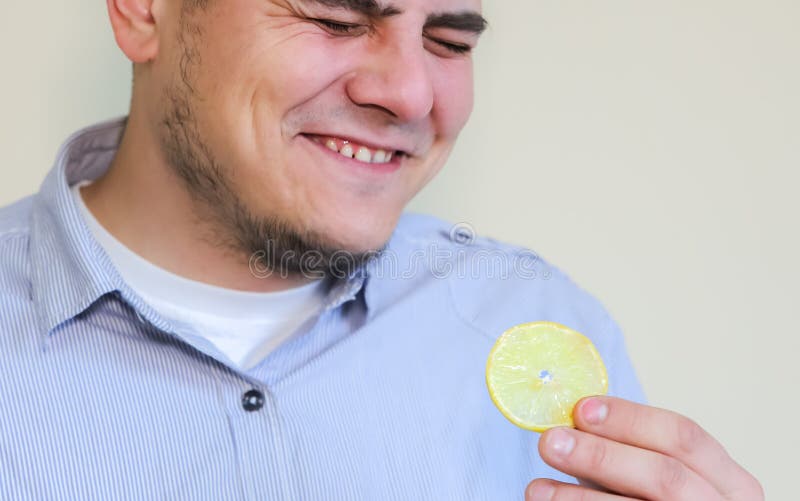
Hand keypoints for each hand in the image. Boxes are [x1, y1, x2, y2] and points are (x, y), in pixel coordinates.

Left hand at [525, 397, 763, 499]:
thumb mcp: (652, 474)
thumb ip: (625, 449)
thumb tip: (568, 422)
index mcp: (729, 479)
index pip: (682, 436)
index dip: (629, 419)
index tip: (580, 409)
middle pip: (663, 476)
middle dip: (601, 456)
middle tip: (550, 443)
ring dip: (580, 500)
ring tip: (537, 490)